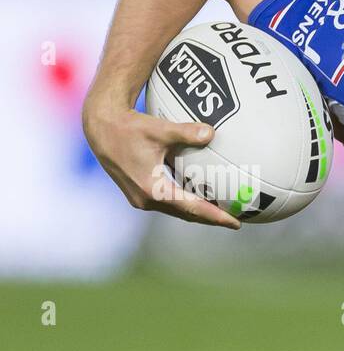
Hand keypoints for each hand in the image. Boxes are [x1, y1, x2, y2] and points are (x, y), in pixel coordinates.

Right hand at [82, 103, 240, 228]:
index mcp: (153, 189)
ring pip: (176, 211)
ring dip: (198, 213)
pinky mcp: (137, 194)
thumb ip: (187, 132)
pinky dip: (185, 204)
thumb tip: (212, 133)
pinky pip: (167, 203)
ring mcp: (140, 198)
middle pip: (186, 215)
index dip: (216, 217)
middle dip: (211, 220)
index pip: (192, 208)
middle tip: (236, 222)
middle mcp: (146, 199)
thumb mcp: (159, 129)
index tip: (236, 223)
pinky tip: (200, 198)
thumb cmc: (129, 127)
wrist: (100, 128)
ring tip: (222, 214)